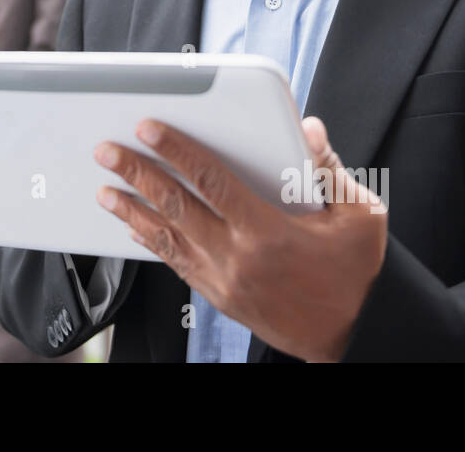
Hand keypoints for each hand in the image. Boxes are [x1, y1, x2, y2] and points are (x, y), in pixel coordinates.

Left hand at [93, 115, 386, 362]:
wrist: (355, 335)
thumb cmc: (357, 274)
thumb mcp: (359, 215)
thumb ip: (328, 168)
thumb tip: (307, 128)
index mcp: (268, 230)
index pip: (211, 180)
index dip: (177, 150)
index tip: (149, 128)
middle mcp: (237, 256)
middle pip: (175, 206)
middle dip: (137, 174)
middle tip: (107, 152)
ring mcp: (224, 279)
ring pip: (167, 238)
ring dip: (132, 210)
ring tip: (105, 189)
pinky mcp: (220, 296)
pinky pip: (176, 264)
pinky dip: (152, 243)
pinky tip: (134, 227)